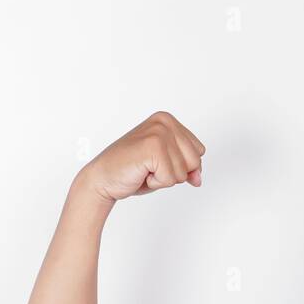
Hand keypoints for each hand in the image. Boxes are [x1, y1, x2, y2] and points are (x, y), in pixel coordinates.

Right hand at [79, 111, 205, 202]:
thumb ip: (188, 167)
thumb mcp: (167, 166)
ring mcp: (158, 133)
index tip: (158, 162)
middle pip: (195, 161)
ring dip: (164, 178)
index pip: (199, 151)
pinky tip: (141, 173)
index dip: (183, 165)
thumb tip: (199, 179)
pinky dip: (156, 183)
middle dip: (175, 172)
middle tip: (151, 167)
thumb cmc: (133, 170)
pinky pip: (170, 179)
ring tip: (145, 169)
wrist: (103, 178)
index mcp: (168, 120)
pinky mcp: (152, 147)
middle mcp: (164, 122)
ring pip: (184, 172)